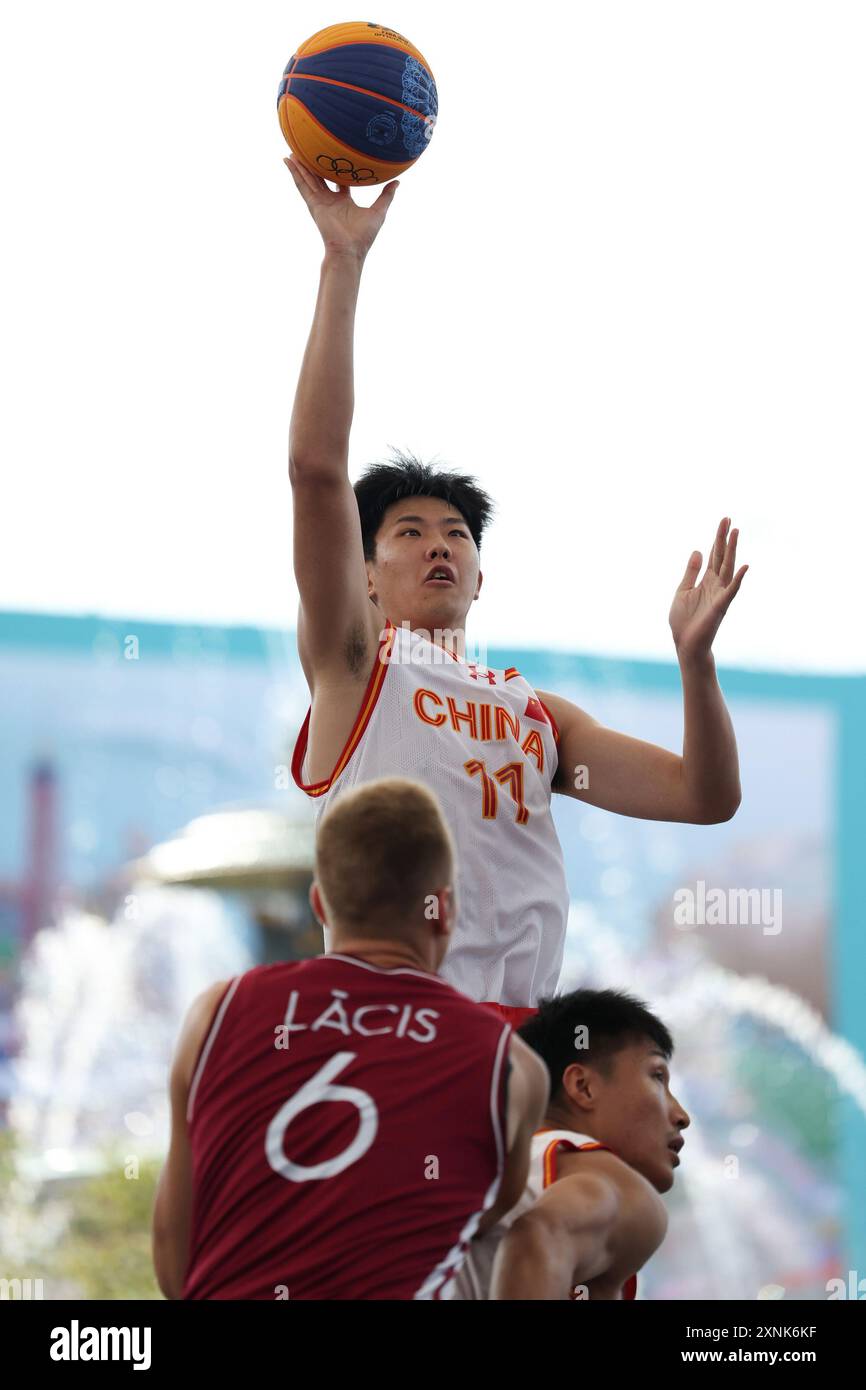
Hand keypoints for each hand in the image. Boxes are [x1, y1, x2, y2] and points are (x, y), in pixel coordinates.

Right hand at [284, 155, 399, 259]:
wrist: (350, 249)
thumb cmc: (364, 235)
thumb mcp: (379, 211)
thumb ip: (386, 196)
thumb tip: (397, 182)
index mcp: (343, 201)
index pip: (338, 180)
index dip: (336, 167)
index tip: (334, 153)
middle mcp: (330, 200)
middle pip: (320, 176)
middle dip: (314, 163)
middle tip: (309, 146)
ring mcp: (320, 201)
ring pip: (308, 177)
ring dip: (300, 164)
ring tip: (293, 148)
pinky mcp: (313, 204)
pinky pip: (302, 185)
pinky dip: (294, 173)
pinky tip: (287, 160)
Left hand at [669, 517, 747, 660]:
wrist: (685, 644)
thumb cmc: (684, 621)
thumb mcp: (683, 590)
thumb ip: (691, 572)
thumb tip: (697, 550)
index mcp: (706, 581)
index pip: (714, 555)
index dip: (718, 538)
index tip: (724, 521)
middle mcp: (716, 585)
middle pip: (722, 557)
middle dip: (725, 539)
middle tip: (729, 520)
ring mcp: (720, 594)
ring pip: (728, 568)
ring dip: (732, 551)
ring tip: (736, 533)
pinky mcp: (720, 606)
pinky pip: (731, 590)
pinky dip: (739, 579)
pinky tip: (745, 566)